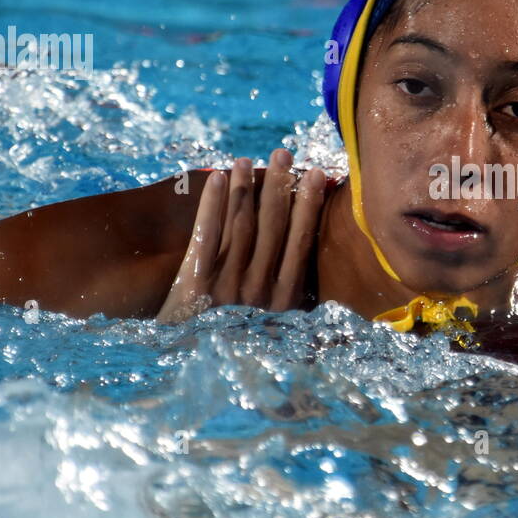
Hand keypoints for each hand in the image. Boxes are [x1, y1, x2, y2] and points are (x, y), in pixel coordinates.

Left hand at [157, 150, 326, 322]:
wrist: (198, 363)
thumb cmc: (243, 335)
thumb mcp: (277, 318)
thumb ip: (294, 287)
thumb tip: (321, 245)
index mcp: (285, 297)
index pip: (300, 240)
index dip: (307, 204)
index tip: (313, 173)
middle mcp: (259, 291)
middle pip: (271, 226)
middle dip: (278, 186)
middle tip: (282, 154)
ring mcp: (227, 286)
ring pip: (240, 225)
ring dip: (245, 188)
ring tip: (244, 160)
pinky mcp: (196, 283)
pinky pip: (207, 235)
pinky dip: (212, 204)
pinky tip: (216, 179)